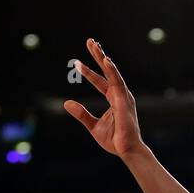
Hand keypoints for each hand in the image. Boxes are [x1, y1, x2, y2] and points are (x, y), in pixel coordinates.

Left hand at [64, 38, 144, 157]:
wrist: (127, 151)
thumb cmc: (115, 140)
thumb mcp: (93, 126)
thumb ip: (81, 114)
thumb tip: (66, 103)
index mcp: (114, 99)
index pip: (100, 81)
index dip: (89, 71)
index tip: (76, 62)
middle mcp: (120, 94)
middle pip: (108, 71)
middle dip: (99, 56)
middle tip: (90, 41)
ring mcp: (123, 96)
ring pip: (112, 72)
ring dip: (103, 58)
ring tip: (95, 45)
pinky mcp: (124, 101)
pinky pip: (117, 82)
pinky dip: (112, 70)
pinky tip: (106, 60)